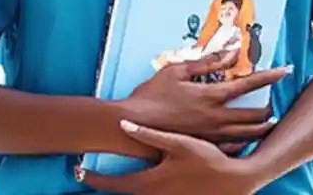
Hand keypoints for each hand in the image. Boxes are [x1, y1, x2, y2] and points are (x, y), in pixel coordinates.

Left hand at [78, 120, 263, 194]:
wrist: (233, 181)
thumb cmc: (206, 160)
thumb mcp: (178, 143)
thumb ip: (149, 135)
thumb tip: (122, 125)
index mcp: (150, 183)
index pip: (114, 184)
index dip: (94, 179)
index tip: (79, 171)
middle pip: (122, 192)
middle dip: (105, 183)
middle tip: (86, 174)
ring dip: (122, 186)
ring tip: (106, 177)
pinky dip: (140, 188)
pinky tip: (135, 180)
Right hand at [122, 49, 289, 146]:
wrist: (131, 126)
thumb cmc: (152, 96)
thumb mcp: (177, 70)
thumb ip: (207, 61)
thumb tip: (231, 50)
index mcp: (211, 96)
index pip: (249, 84)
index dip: (270, 76)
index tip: (285, 70)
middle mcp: (216, 118)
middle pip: (256, 115)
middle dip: (270, 108)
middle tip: (276, 102)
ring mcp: (211, 136)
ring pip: (248, 135)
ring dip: (262, 127)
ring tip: (268, 122)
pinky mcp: (204, 148)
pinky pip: (233, 147)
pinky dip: (244, 141)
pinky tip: (245, 138)